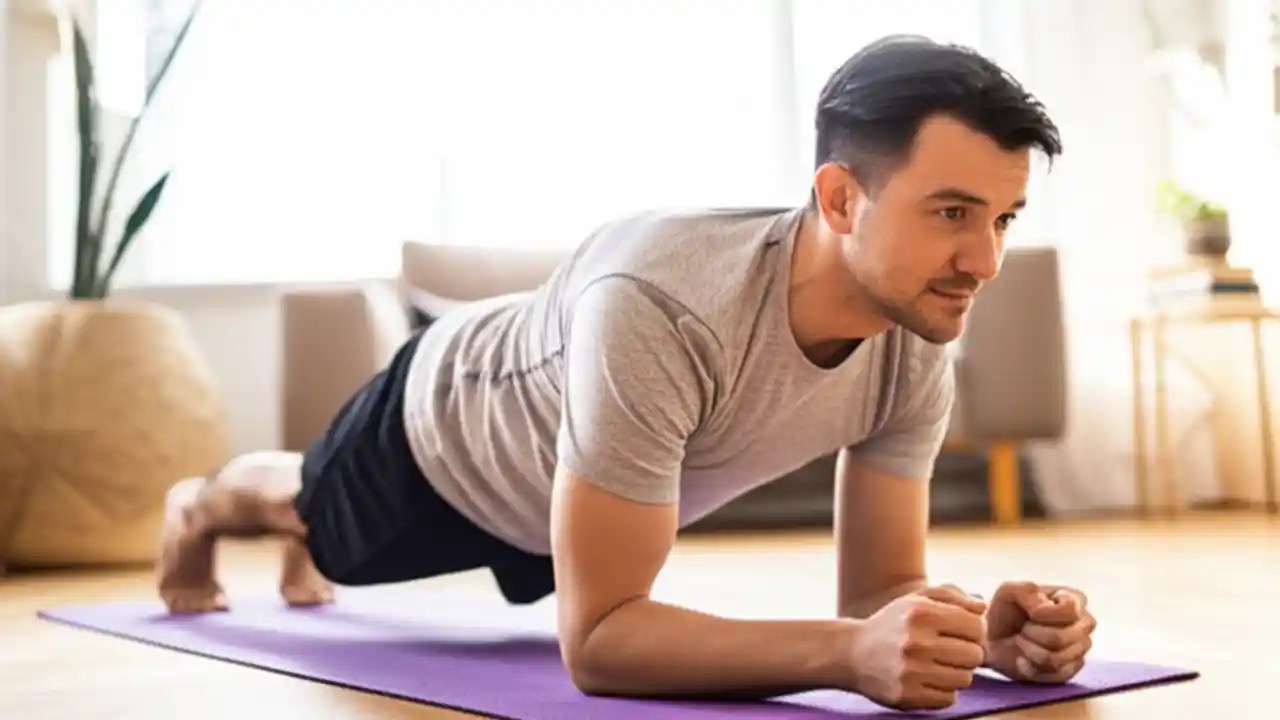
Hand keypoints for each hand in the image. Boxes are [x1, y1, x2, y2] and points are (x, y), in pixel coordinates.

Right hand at [847, 584, 987, 710]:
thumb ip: (952, 595)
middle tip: (951, 651)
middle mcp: (916, 642)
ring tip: (938, 665)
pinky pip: (949, 698)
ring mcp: (910, 672)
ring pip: (965, 679)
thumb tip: (982, 606)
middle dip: (968, 653)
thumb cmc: (892, 623)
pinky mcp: (906, 696)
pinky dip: (943, 691)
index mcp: (921, 613)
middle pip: (975, 655)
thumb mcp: (916, 599)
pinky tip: (928, 680)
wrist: (851, 653)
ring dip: (956, 673)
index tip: (962, 633)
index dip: (974, 630)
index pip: (976, 626)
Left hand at [984, 581, 1095, 683]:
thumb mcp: (1010, 590)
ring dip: (1029, 650)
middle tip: (1023, 628)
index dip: (1043, 613)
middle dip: (1032, 633)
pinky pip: (1053, 674)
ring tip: (1023, 641)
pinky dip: (1030, 667)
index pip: (1070, 610)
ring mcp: (1081, 649)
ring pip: (1055, 658)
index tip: (1029, 612)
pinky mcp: (1072, 671)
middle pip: (1061, 638)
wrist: (994, 637)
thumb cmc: (1005, 610)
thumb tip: (1047, 608)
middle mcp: (1085, 624)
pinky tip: (1023, 658)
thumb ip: (1028, 590)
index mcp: (1075, 598)